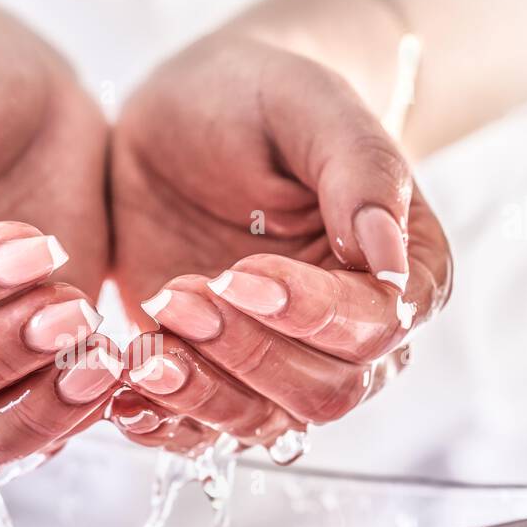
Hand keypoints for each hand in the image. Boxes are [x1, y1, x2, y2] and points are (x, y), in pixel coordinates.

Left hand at [108, 32, 451, 451]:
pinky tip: (122, 393)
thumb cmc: (262, 96)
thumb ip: (362, 171)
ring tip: (144, 344)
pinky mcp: (217, 375)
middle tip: (178, 296)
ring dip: (200, 393)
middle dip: (248, 355)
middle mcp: (354, 334)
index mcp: (404, 272)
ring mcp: (284, 362)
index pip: (376, 325)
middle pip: (324, 392)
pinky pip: (202, 429)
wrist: (189, 113)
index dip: (311, 313)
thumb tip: (391, 261)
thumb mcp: (309, 104)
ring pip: (262, 421)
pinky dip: (163, 421)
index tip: (240, 274)